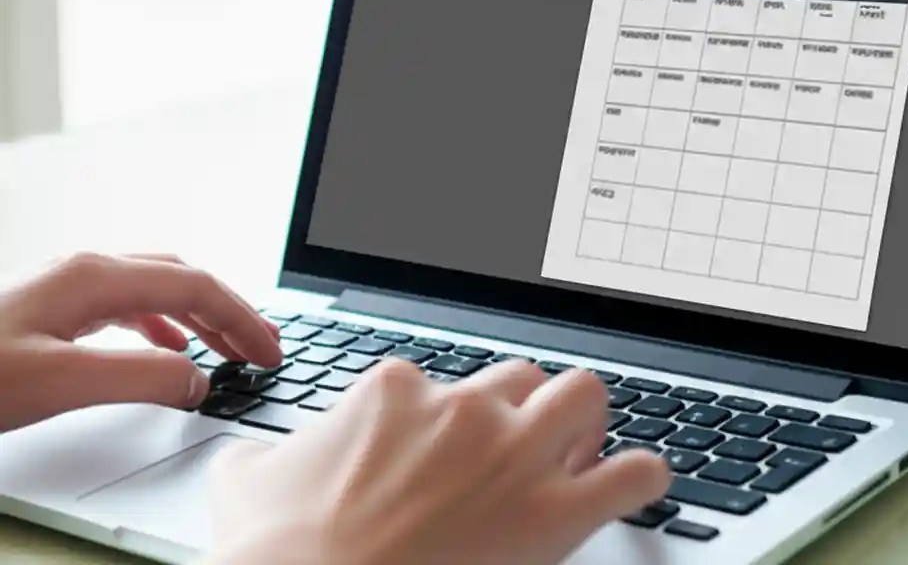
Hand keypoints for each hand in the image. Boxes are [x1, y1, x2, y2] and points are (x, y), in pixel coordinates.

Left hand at [0, 252, 281, 431]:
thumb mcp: (63, 381)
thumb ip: (142, 379)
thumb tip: (199, 380)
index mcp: (96, 277)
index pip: (197, 286)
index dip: (243, 318)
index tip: (271, 352)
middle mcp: (85, 271)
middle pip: (182, 280)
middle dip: (230, 313)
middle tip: (263, 350)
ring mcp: (65, 287)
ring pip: (155, 290)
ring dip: (200, 318)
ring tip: (227, 348)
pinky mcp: (49, 310)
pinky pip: (127, 307)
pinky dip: (163, 326)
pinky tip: (164, 348)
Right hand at [208, 359, 670, 564]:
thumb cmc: (276, 555)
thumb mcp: (245, 482)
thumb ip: (267, 452)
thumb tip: (262, 456)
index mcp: (395, 392)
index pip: (442, 381)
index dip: (450, 417)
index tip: (448, 449)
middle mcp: (463, 410)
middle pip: (522, 378)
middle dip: (527, 408)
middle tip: (522, 446)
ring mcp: (513, 457)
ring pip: (583, 397)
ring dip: (587, 422)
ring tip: (580, 452)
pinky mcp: (553, 515)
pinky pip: (633, 475)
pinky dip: (643, 478)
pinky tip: (636, 487)